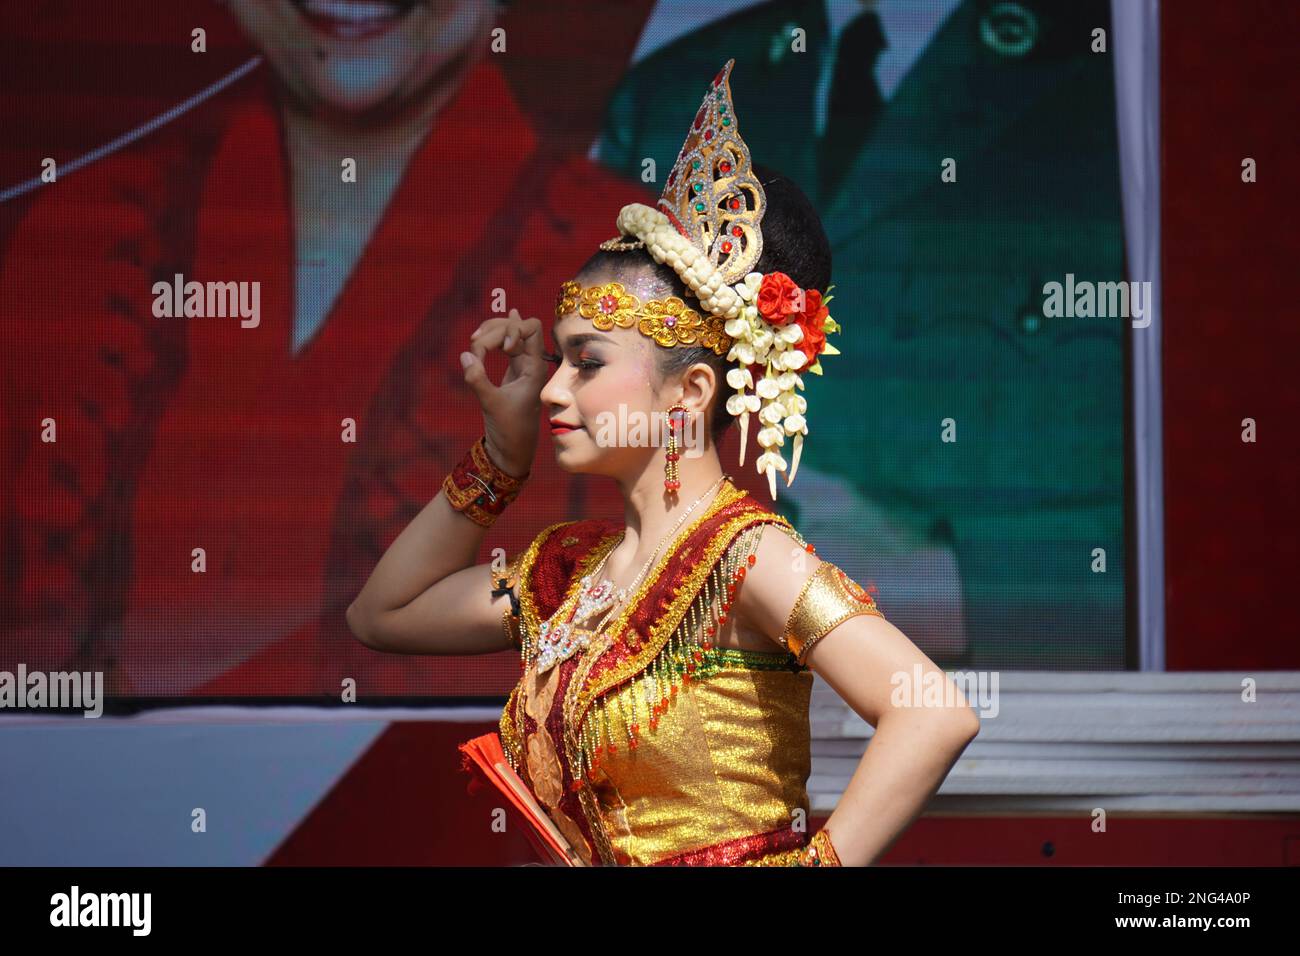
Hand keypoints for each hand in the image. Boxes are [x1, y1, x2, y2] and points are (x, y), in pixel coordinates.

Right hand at [460, 308, 545, 477]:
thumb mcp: (491, 404)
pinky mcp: (512, 370)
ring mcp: (521, 365)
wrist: (513, 448)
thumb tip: (466, 354)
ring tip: (475, 343)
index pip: (531, 328)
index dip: (514, 329)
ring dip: (491, 332)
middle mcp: (531, 362)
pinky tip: (505, 316)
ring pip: (509, 333)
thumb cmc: (509, 430)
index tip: (504, 349)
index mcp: (535, 367)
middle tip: (475, 344)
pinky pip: (505, 344)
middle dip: (495, 329)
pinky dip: (495, 336)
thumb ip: (478, 379)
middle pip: (517, 326)